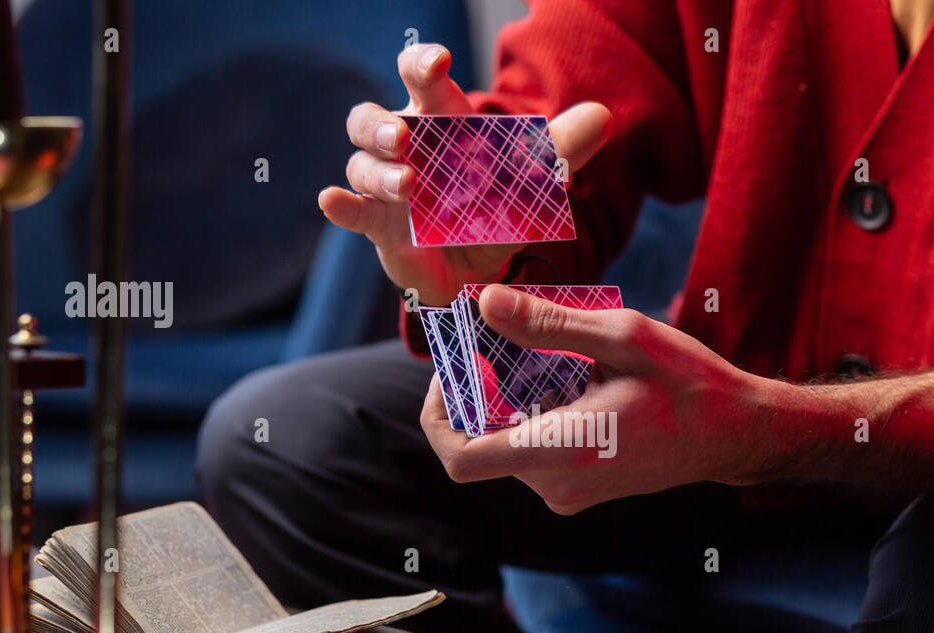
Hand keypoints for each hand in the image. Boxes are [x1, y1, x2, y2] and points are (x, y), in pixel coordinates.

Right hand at [318, 43, 611, 305]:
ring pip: (361, 163)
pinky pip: (350, 209)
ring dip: (377, 170)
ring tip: (406, 185)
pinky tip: (331, 199)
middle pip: (373, 118)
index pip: (420, 78)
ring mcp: (386, 187)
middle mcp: (405, 148)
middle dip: (383, 124)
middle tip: (406, 137)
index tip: (437, 63)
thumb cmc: (496, 209)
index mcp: (440, 123)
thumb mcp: (532, 181)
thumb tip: (602, 116)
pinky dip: (339, 204)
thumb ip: (561, 150)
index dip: (421, 63)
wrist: (479, 269)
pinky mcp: (376, 226)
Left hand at [421, 286, 781, 512]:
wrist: (735, 435)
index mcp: (561, 451)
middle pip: (482, 440)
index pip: (461, 459)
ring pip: (507, 443)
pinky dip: (535, 412)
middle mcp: (556, 485)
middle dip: (481, 389)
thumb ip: (549, 325)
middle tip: (505, 336)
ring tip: (553, 355)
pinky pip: (533, 451)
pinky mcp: (578, 489)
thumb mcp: (625, 338)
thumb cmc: (689, 385)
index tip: (453, 369)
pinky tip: (572, 380)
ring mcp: (567, 493)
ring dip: (512, 397)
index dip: (438, 413)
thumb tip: (485, 303)